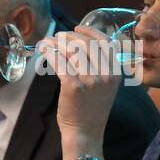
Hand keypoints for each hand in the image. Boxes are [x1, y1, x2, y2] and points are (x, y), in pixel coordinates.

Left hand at [39, 26, 121, 148]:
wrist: (85, 131)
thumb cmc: (91, 109)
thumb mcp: (105, 85)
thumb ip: (99, 66)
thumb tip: (78, 44)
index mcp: (116, 71)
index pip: (105, 42)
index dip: (90, 32)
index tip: (76, 28)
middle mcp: (106, 74)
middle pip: (85, 44)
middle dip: (68, 37)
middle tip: (55, 37)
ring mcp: (91, 80)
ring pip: (71, 52)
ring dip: (56, 43)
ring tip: (47, 42)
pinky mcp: (74, 86)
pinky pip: (60, 63)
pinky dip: (50, 54)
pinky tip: (44, 51)